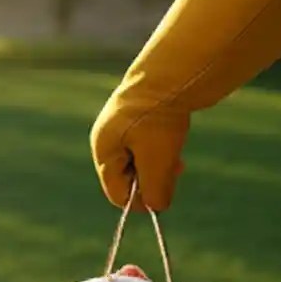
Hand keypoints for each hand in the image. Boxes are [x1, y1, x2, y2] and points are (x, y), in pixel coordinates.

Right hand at [89, 0, 280, 211]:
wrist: (171, 73)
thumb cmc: (159, 119)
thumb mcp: (158, 161)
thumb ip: (155, 191)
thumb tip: (157, 208)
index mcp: (104, 151)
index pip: (118, 194)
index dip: (141, 200)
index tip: (165, 193)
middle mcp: (108, 140)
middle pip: (129, 178)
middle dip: (152, 180)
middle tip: (175, 168)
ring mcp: (122, 128)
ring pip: (141, 162)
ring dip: (160, 165)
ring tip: (176, 153)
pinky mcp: (137, 118)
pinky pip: (148, 146)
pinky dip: (163, 149)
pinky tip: (175, 140)